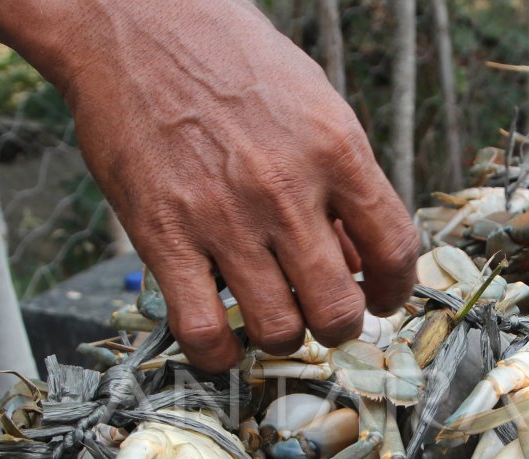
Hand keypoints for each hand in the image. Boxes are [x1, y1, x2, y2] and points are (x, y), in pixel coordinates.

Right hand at [0, 0, 418, 369]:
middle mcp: (286, 190)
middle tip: (322, 314)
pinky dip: (219, 354)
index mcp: (336, 151)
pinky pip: (203, 331)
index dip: (396, 291)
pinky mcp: (163, 235)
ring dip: (281, 337)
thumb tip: (359, 261)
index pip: (396, 250)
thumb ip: (342, 183)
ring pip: (278, 330)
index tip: (382, 300)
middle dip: (338, 326)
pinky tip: (222, 339)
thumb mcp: (313, 104)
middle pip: (338, 308)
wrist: (132, 23)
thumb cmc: (227, 58)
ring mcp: (224, 217)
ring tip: (270, 315)